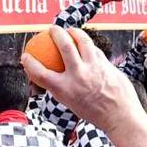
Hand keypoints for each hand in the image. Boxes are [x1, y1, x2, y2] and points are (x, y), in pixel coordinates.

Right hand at [23, 27, 139, 132]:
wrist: (120, 117)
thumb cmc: (94, 113)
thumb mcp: (71, 104)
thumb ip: (61, 88)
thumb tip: (48, 78)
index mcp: (64, 90)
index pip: (39, 73)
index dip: (29, 63)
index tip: (26, 56)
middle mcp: (78, 76)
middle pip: (64, 45)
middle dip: (56, 32)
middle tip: (52, 29)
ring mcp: (94, 69)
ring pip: (83, 41)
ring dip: (75, 32)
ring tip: (71, 31)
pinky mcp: (107, 65)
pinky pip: (96, 51)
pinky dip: (89, 47)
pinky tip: (87, 46)